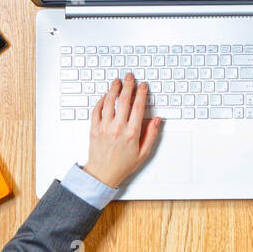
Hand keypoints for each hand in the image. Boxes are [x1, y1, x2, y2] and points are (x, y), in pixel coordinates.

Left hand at [82, 73, 162, 187]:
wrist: (102, 174)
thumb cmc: (123, 165)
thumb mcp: (144, 153)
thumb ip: (152, 134)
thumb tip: (158, 120)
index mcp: (132, 133)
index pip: (138, 106)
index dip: (142, 93)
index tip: (143, 86)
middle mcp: (118, 128)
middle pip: (123, 100)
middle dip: (128, 85)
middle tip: (130, 77)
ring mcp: (104, 127)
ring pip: (109, 102)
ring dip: (113, 89)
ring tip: (117, 81)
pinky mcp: (94, 129)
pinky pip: (96, 110)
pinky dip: (101, 101)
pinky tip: (105, 96)